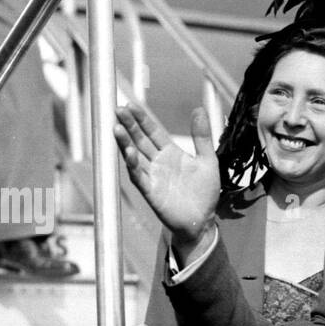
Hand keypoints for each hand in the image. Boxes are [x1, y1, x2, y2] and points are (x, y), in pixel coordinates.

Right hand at [114, 103, 219, 257]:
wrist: (203, 220)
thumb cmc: (204, 192)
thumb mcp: (207, 160)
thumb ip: (202, 137)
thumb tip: (199, 109)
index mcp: (170, 153)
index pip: (152, 132)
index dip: (142, 119)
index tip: (130, 105)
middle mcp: (157, 163)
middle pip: (140, 141)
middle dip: (129, 126)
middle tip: (118, 110)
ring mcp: (153, 177)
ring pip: (135, 157)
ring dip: (126, 144)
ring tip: (117, 128)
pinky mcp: (152, 193)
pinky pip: (140, 178)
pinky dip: (134, 166)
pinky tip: (129, 154)